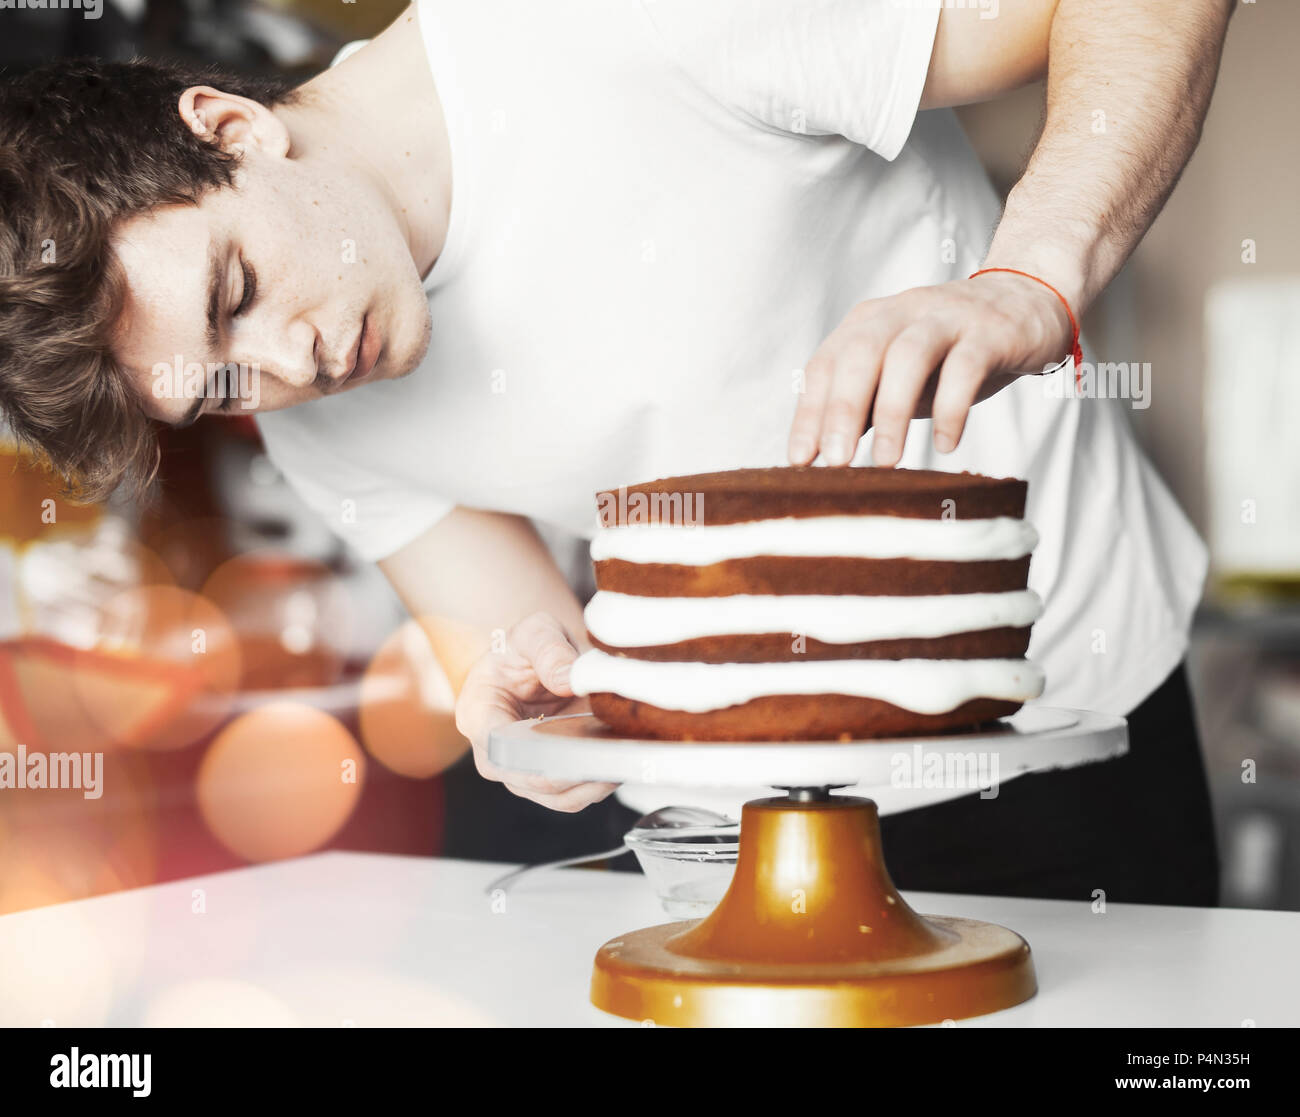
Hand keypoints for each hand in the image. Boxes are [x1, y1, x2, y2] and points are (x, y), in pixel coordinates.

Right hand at [454, 612, 616, 811]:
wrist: (529, 663)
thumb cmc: (522, 649)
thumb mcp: (534, 632)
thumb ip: (549, 650)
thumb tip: (569, 680)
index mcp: (478, 713)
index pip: (499, 746)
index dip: (535, 756)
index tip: (574, 749)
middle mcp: (494, 752)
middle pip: (531, 781)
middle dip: (574, 774)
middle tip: (612, 757)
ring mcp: (521, 771)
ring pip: (558, 797)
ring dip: (593, 784)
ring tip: (625, 761)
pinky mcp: (547, 780)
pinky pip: (574, 795)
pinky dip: (599, 784)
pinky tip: (623, 763)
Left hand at [787, 271, 1072, 466]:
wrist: (1026, 304)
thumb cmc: (949, 352)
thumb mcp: (898, 378)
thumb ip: (864, 408)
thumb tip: (822, 460)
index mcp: (868, 323)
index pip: (825, 365)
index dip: (809, 413)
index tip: (799, 460)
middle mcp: (901, 313)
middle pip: (860, 354)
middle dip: (843, 410)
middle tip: (836, 462)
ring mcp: (946, 318)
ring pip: (909, 356)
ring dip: (893, 411)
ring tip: (887, 462)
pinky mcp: (989, 331)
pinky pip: (966, 366)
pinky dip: (952, 407)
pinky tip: (944, 444)